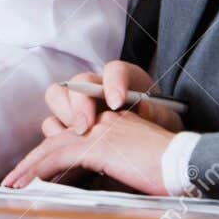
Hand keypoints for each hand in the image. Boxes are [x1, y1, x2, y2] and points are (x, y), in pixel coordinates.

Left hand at [2, 109, 176, 194]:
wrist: (188, 164)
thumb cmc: (171, 172)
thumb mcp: (136, 167)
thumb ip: (114, 169)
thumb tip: (91, 185)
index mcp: (113, 125)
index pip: (71, 133)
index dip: (50, 151)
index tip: (35, 170)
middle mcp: (103, 122)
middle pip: (56, 136)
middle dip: (33, 159)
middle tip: (15, 179)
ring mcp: (100, 131)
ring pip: (52, 144)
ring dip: (29, 166)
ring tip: (13, 184)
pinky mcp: (99, 145)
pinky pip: (59, 156)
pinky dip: (39, 170)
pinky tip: (27, 183)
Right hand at [43, 60, 182, 134]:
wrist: (152, 148)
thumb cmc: (159, 128)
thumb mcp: (167, 123)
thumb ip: (159, 114)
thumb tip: (145, 108)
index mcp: (125, 80)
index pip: (115, 71)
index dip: (113, 83)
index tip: (116, 102)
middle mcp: (97, 88)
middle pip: (78, 82)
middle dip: (79, 103)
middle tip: (86, 126)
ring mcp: (80, 105)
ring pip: (57, 96)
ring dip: (63, 116)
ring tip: (77, 137)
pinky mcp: (69, 125)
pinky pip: (51, 123)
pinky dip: (56, 134)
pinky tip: (69, 148)